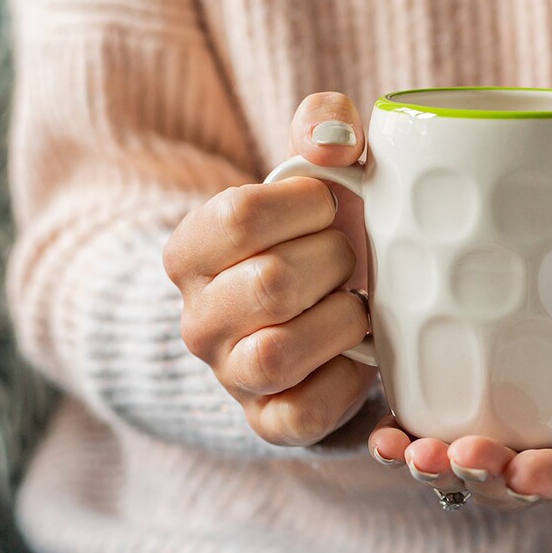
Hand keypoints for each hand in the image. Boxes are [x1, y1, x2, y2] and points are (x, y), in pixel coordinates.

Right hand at [164, 93, 375, 444]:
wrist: (310, 319)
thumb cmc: (312, 238)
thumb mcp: (313, 177)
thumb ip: (323, 130)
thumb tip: (334, 135)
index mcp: (190, 251)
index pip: (239, 216)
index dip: (308, 206)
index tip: (332, 205)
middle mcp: (197, 319)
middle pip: (270, 284)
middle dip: (334, 263)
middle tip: (351, 257)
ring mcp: (230, 376)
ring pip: (278, 354)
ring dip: (340, 320)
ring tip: (357, 304)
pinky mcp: (269, 422)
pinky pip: (305, 412)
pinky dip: (347, 381)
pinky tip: (360, 352)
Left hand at [369, 262, 551, 508]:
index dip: (548, 483)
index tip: (523, 468)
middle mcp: (540, 456)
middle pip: (506, 485)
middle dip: (477, 477)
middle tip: (454, 455)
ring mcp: (497, 436)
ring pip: (460, 470)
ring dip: (431, 467)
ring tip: (404, 449)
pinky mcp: (459, 407)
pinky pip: (429, 432)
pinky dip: (403, 439)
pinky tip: (383, 433)